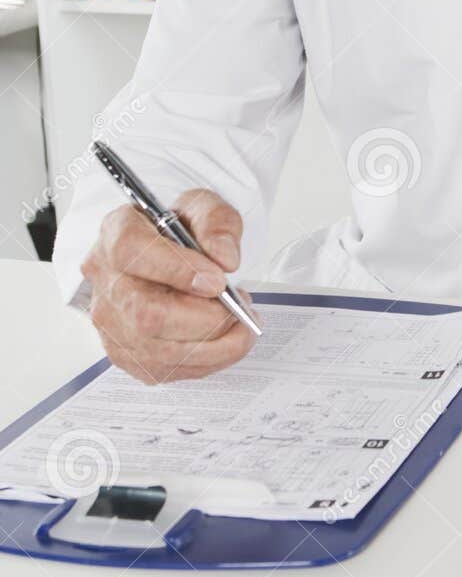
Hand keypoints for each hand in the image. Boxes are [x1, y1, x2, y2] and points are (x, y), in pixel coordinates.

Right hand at [80, 188, 256, 383]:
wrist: (173, 254)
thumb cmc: (182, 230)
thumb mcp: (204, 207)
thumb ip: (217, 223)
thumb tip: (224, 259)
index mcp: (116, 233)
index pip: (131, 252)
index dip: (176, 269)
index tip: (218, 281)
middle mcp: (105, 279)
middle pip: (146, 313)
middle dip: (205, 319)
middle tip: (240, 310)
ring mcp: (110, 321)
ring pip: (158, 350)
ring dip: (214, 345)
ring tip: (242, 325)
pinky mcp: (124, 352)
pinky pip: (166, 370)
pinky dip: (207, 361)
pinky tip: (224, 341)